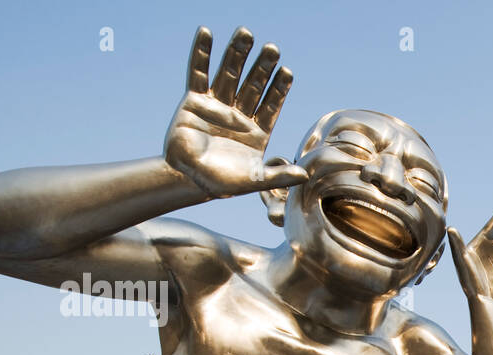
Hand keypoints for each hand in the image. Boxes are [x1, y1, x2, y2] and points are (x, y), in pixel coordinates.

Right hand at [164, 26, 308, 198]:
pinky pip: (198, 73)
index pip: (271, 105)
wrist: (187, 179)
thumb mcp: (254, 181)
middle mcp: (240, 115)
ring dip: (237, 54)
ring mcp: (218, 105)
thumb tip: (306, 175)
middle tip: (273, 48)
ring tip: (246, 33)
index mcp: (257, 131)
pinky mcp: (195, 100)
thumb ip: (279, 176)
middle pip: (253, 85)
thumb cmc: (221, 183)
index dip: (278, 88)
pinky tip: (207, 33)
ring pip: (229, 75)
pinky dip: (201, 53)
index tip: (287, 71)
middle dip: (262, 67)